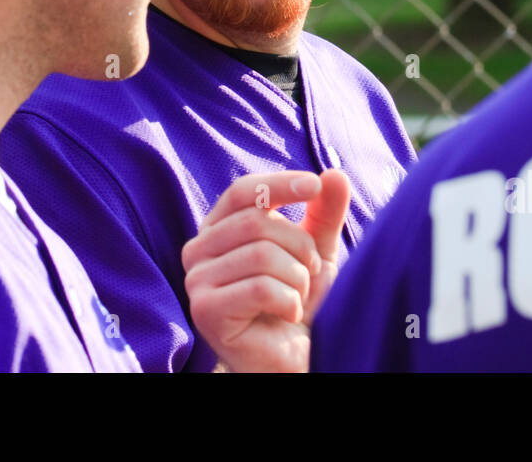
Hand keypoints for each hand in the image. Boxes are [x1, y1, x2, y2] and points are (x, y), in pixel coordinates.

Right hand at [182, 168, 350, 372]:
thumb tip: (335, 174)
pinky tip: (288, 315)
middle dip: (299, 247)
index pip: (244, 191)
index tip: (314, 186)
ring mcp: (196, 280)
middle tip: (308, 274)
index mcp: (218, 228)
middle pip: (257, 223)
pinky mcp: (205, 310)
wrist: (292, 357)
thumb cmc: (298, 301)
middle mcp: (198, 250)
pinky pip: (260, 288)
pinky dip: (289, 302)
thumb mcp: (316, 250)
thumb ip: (324, 213)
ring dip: (297, 279)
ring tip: (297, 297)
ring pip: (261, 255)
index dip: (280, 184)